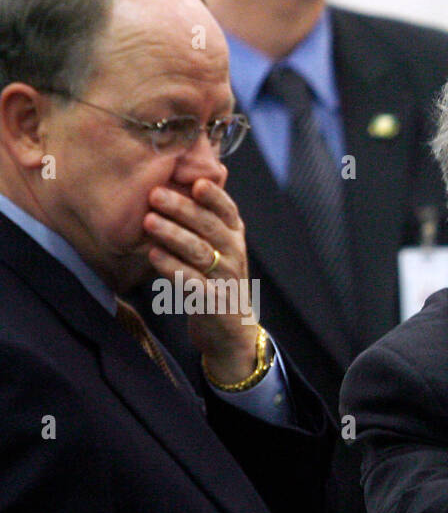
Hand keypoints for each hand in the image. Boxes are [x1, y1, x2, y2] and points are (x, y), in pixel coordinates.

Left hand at [143, 179, 257, 383]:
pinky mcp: (213, 303)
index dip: (214, 196)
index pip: (228, 211)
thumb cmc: (214, 281)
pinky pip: (193, 283)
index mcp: (234, 237)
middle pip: (210, 227)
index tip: (195, 182)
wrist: (231, 331)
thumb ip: (202, 220)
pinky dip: (173, 269)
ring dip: (173, 235)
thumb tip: (173, 181)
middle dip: (183, 209)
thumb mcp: (217, 248)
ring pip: (200, 252)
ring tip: (149, 222)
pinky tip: (154, 256)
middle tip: (155, 195)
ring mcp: (225, 280)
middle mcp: (234, 255)